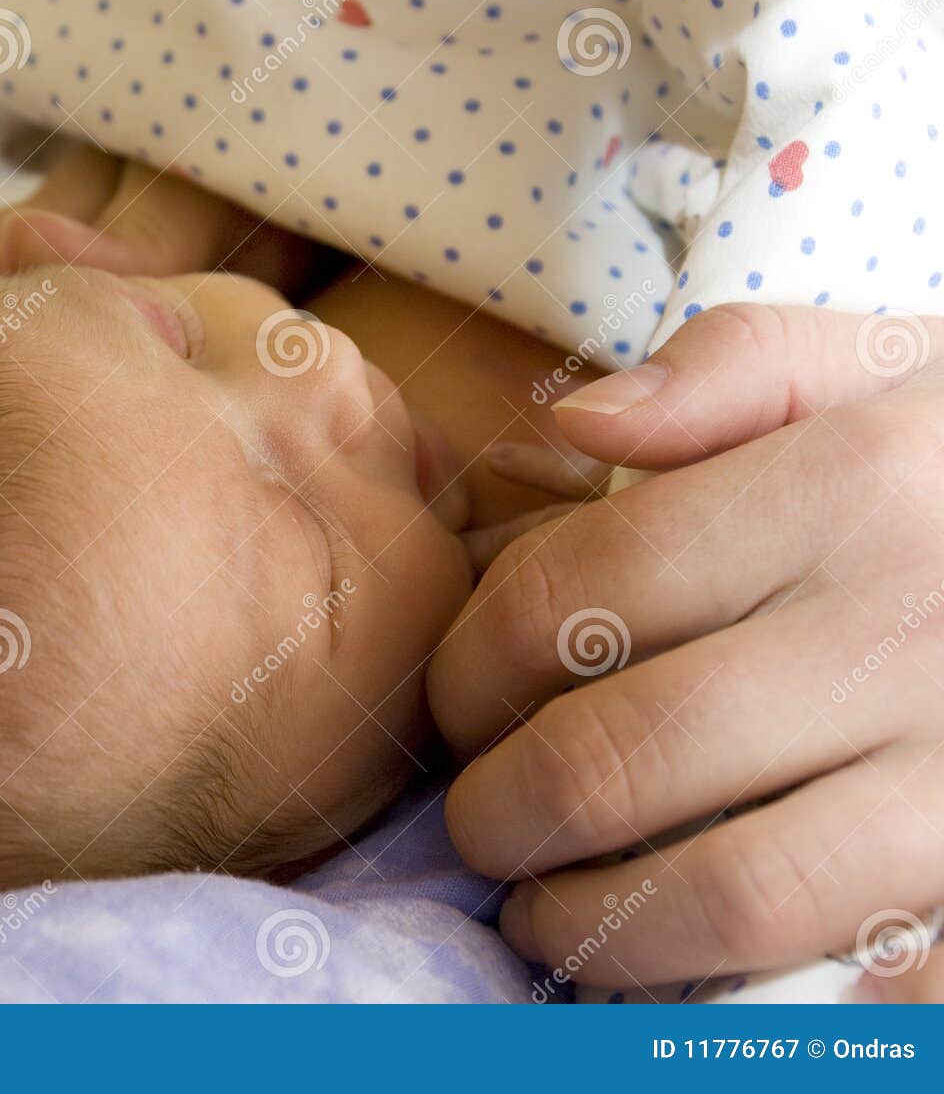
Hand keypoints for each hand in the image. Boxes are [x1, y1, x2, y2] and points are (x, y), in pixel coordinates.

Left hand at [430, 303, 943, 986]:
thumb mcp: (889, 363)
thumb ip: (733, 367)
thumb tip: (578, 422)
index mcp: (846, 486)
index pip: (572, 592)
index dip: (471, 669)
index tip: (458, 707)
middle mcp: (906, 628)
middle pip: (623, 752)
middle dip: (503, 811)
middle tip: (479, 825)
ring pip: (732, 890)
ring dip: (597, 925)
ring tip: (545, 916)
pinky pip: (862, 978)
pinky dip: (743, 993)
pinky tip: (685, 966)